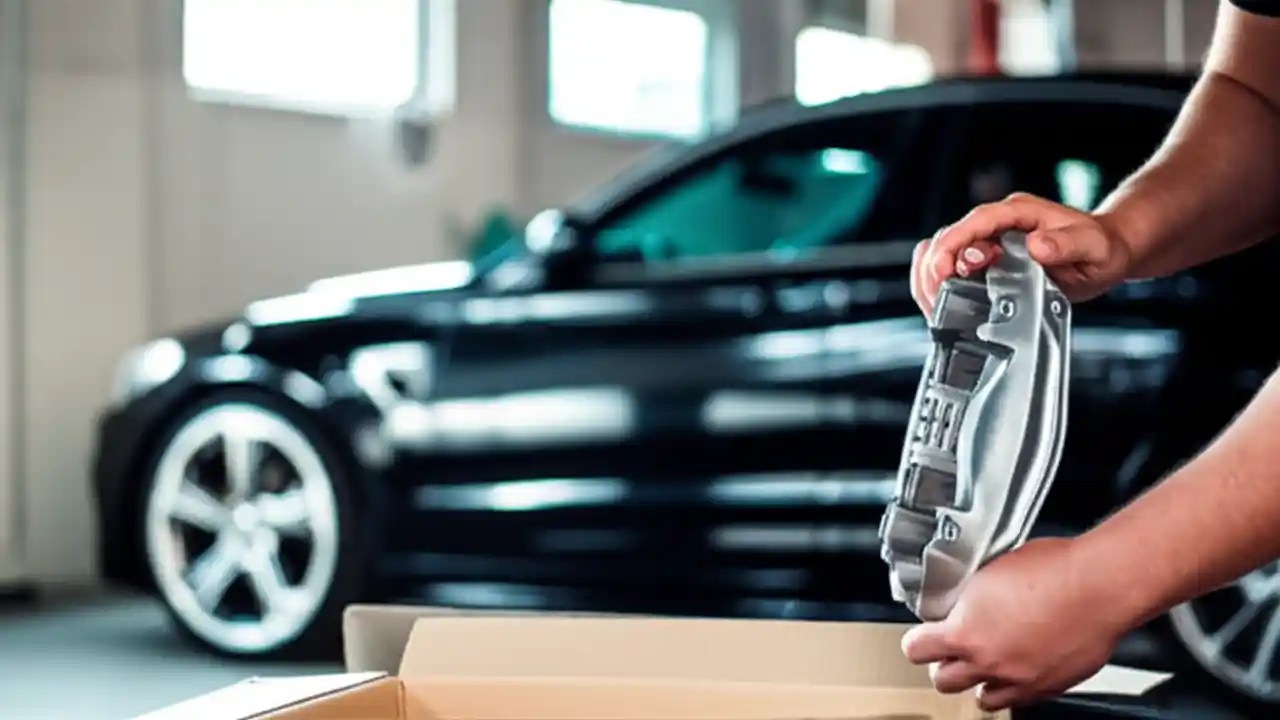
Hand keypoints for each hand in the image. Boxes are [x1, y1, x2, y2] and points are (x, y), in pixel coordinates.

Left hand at [900, 538, 1130, 711]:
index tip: (924, 634)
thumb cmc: (1052, 570)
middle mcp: (988, 662)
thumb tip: (962, 601)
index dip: (918, 640)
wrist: (1099, 586)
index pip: (916, 650)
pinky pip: (1019, 700)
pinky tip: (1019, 666)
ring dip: (978, 681)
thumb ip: (969, 596)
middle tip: (954, 648)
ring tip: (986, 661)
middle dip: (944, 664)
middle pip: (943, 681)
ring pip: (982, 699)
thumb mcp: (989, 571)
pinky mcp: (1048, 688)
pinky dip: (1013, 688)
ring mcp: (1019, 680)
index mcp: (965, 632)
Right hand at [911, 193, 1134, 316]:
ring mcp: (991, 240)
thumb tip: (1037, 245)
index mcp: (1019, 213)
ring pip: (943, 251)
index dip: (954, 244)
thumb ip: (1067, 244)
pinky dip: (940, 283)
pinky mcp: (989, 259)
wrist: (1108, 250)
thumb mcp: (1093, 245)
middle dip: (936, 267)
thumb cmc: (1102, 246)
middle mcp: (999, 224)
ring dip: (932, 276)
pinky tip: (942, 301)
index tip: (944, 269)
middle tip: (939, 296)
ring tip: (937, 303)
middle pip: (950, 237)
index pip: (975, 223)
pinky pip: (952, 265)